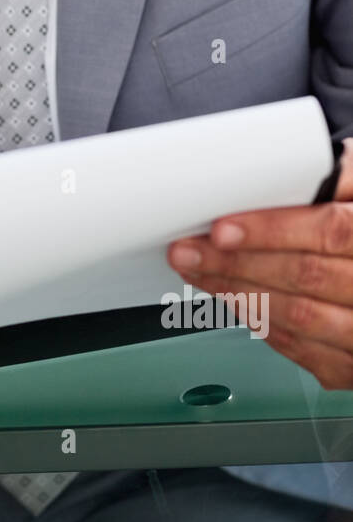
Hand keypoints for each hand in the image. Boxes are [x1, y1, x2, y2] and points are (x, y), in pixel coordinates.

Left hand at [167, 138, 352, 389]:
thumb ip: (330, 179)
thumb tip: (268, 171)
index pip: (331, 231)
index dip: (274, 231)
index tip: (223, 229)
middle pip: (307, 276)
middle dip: (237, 263)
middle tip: (190, 252)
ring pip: (301, 316)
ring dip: (240, 294)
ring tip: (200, 274)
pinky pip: (304, 350)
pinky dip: (262, 324)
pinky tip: (235, 301)